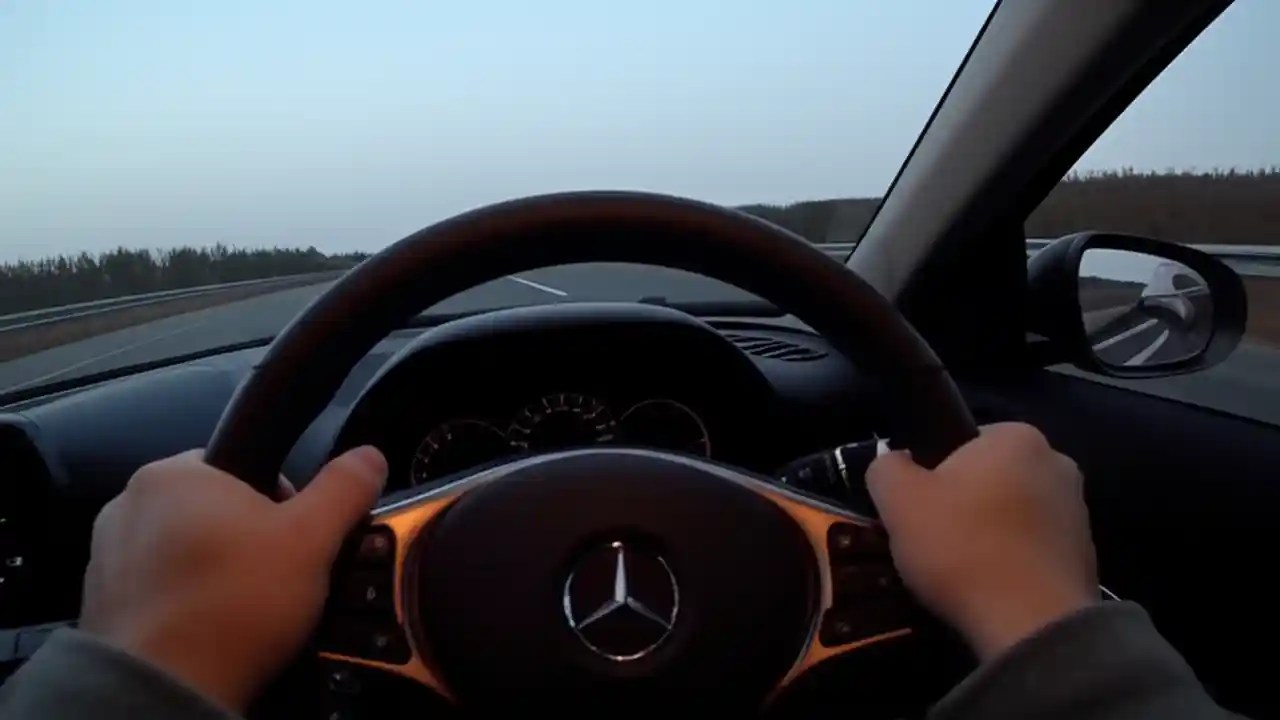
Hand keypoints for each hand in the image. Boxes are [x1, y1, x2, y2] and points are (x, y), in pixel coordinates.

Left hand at [80, 446, 387, 711]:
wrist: (166, 690)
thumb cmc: (236, 604)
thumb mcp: (313, 538)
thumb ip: (344, 488)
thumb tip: (369, 457)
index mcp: (173, 474)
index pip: (243, 464)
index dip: (282, 500)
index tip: (297, 539)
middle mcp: (129, 504)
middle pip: (213, 509)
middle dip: (246, 538)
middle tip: (277, 578)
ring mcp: (106, 556)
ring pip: (184, 550)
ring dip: (214, 570)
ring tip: (243, 609)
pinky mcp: (100, 603)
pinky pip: (158, 590)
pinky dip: (184, 603)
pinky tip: (210, 628)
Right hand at [866, 423, 1098, 660]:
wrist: (1030, 624)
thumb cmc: (961, 547)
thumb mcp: (897, 498)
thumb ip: (887, 467)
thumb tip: (896, 463)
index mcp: (1017, 436)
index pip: (962, 441)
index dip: (933, 473)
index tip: (918, 508)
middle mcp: (1057, 462)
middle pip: (989, 478)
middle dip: (964, 504)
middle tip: (933, 541)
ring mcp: (1078, 511)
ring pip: (1012, 515)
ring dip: (988, 534)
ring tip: (962, 572)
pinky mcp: (1086, 556)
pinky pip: (1033, 550)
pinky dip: (1012, 564)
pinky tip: (992, 589)